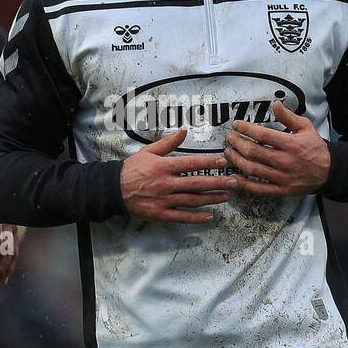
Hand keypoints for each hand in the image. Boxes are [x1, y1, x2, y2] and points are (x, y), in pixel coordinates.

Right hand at [120, 127, 236, 222]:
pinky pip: (181, 217)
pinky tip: (210, 216)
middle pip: (197, 183)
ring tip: (227, 196)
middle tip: (234, 181)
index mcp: (164, 167)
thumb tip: (184, 130)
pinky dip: (196, 218)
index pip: (191, 163)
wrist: (113, 189)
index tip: (224, 161)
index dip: (209, 162)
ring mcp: (163, 200)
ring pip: (192, 200)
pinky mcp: (160, 214)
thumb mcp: (149, 152)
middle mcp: (166, 184)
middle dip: (217, 182)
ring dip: (212, 199)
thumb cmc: (132, 168)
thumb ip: (169, 143)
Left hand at [224, 100, 329, 195]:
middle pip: (254, 152)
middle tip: (230, 138)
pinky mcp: (281, 190)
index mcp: (291, 144)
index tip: (236, 125)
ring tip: (229, 153)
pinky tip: (234, 177)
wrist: (329, 172)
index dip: (246, 129)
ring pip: (253, 169)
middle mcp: (286, 161)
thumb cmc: (315, 147)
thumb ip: (289, 117)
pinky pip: (259, 188)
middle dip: (238, 144)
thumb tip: (275, 104)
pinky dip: (244, 184)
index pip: (263, 135)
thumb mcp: (306, 128)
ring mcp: (282, 177)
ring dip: (237, 161)